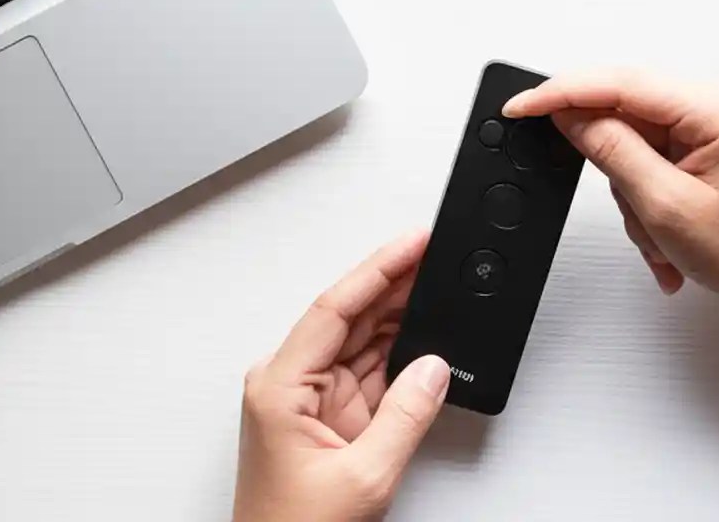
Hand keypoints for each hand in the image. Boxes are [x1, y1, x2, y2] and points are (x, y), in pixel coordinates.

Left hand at [234, 231, 449, 521]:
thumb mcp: (363, 475)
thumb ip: (406, 416)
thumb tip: (433, 367)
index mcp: (280, 385)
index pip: (334, 307)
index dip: (378, 268)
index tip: (411, 243)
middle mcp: (289, 383)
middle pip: (350, 316)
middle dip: (395, 284)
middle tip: (436, 256)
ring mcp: (310, 398)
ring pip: (362, 339)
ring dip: (400, 316)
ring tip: (438, 288)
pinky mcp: (330, 415)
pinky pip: (369, 369)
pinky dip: (399, 353)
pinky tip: (424, 336)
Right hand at [504, 70, 718, 312]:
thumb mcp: (666, 206)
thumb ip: (611, 150)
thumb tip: (569, 113)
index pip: (622, 83)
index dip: (562, 93)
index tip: (521, 106)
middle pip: (627, 112)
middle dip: (618, 170)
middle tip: (639, 217)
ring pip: (635, 137)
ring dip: (636, 192)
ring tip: (663, 236)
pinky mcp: (715, 132)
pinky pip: (656, 149)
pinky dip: (649, 191)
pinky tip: (668, 227)